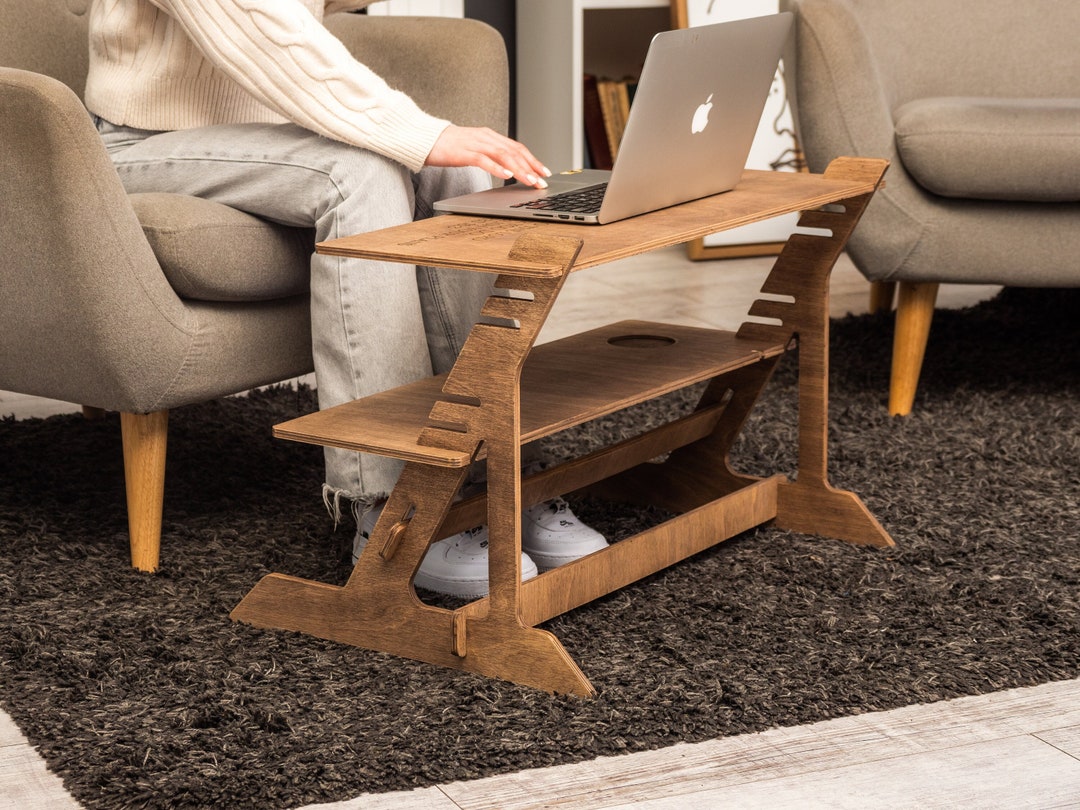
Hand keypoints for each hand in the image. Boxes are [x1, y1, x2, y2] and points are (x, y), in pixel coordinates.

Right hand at [426, 125, 550, 188]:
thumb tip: (507, 168)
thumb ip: (490, 156)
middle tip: (542, 181)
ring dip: (519, 169)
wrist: (425, 138)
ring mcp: (475, 144)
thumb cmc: (448, 146)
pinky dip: (497, 168)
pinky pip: (484, 160)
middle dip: (531, 167)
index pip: (517, 147)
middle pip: (514, 151)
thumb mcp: (474, 149)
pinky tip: (506, 175)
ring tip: (530, 181)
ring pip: (503, 155)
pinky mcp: (463, 152)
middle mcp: (486, 138)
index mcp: (490, 136)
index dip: (532, 160)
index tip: (544, 172)